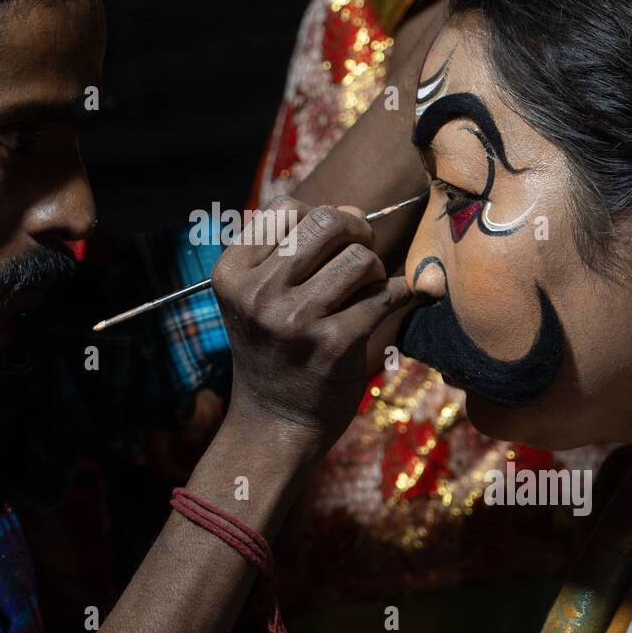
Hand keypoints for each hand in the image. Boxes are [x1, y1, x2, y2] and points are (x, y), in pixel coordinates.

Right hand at [211, 198, 414, 453]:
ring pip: (360, 257)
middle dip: (357, 231)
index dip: (321, 214)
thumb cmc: (274, 351)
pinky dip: (399, 294)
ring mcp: (294, 320)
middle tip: (362, 254)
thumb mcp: (258, 296)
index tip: (333, 241)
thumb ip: (294, 250)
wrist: (274, 424)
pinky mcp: (333, 345)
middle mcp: (257, 293)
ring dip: (376, 269)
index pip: (287, 208)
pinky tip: (394, 303)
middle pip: (327, 222)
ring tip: (367, 290)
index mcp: (232, 274)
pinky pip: (385, 295)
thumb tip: (352, 211)